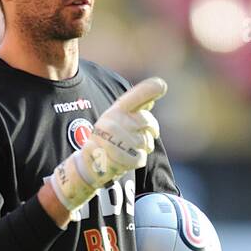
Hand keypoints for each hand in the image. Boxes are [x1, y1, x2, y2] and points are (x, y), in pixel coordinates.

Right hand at [51, 77, 166, 211]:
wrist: (88, 165)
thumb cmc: (106, 138)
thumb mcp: (116, 119)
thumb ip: (134, 108)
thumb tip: (153, 96)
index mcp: (114, 111)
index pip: (135, 97)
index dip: (150, 89)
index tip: (162, 86)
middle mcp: (114, 123)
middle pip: (147, 122)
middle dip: (151, 130)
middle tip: (144, 135)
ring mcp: (118, 141)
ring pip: (147, 142)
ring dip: (143, 147)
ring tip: (129, 149)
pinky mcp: (122, 159)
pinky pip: (142, 157)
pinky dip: (138, 160)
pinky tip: (126, 159)